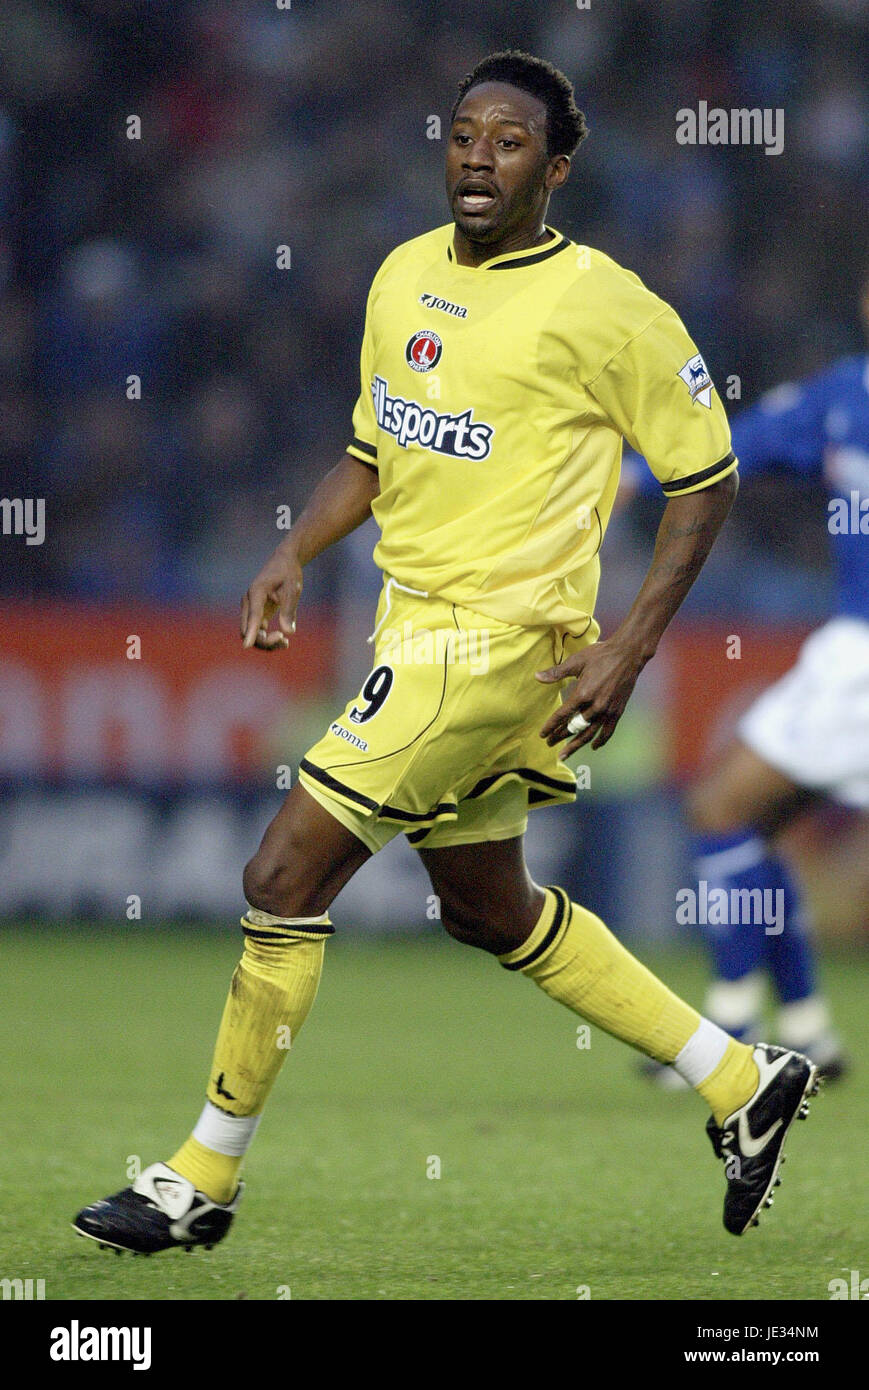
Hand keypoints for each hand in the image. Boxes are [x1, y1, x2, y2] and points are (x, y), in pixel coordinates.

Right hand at [240, 547, 302, 649]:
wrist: (284, 562)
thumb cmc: (288, 573)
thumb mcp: (293, 589)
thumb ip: (289, 610)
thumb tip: (289, 632)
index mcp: (256, 592)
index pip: (253, 616)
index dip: (251, 632)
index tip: (247, 646)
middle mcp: (249, 602)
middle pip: (247, 629)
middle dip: (264, 641)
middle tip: (285, 642)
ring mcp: (250, 608)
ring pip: (251, 633)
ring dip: (266, 642)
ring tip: (285, 643)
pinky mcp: (256, 613)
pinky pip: (257, 631)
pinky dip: (267, 638)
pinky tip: (283, 639)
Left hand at [536, 636, 644, 755]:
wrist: (629, 654)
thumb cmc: (601, 655)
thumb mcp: (577, 661)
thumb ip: (556, 672)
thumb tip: (537, 676)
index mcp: (583, 693)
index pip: (562, 715)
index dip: (551, 726)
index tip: (542, 735)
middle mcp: (596, 705)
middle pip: (574, 727)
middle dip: (560, 737)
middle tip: (550, 744)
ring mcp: (608, 710)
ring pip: (589, 733)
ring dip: (576, 745)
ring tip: (565, 754)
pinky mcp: (618, 711)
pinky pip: (608, 731)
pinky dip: (601, 740)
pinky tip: (594, 746)